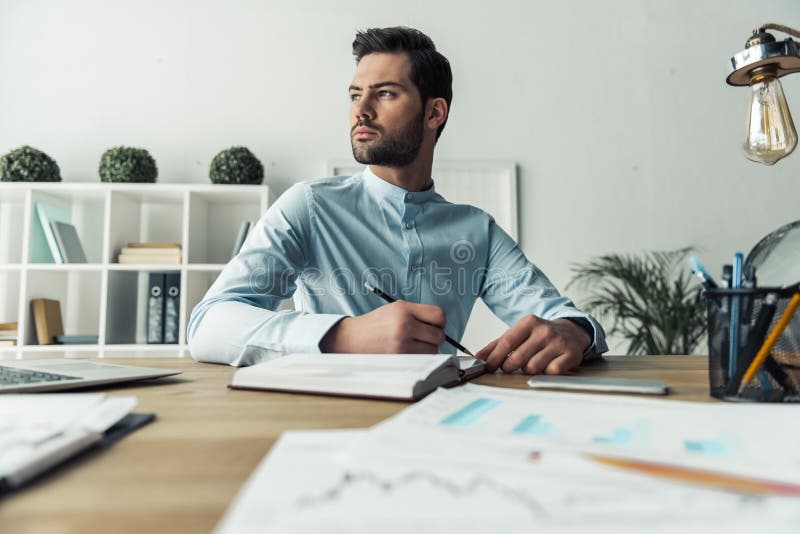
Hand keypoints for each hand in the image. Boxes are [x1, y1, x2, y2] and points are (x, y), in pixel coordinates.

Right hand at [320, 301, 446, 353]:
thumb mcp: (394, 310)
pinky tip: (407, 352)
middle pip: (439, 335)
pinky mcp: (399, 357)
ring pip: (432, 350)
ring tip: (413, 345)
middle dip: (434, 338)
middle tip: (424, 338)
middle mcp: (404, 324)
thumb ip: (417, 314)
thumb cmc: (374, 325)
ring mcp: (401, 343)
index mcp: (403, 309)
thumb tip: (441, 326)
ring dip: (427, 349)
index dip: (440, 322)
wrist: (352, 338)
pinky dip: (419, 357)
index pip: (439, 315)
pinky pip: (422, 359)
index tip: (435, 326)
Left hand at [475, 315, 590, 373]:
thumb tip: (478, 357)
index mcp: (529, 322)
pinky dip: (546, 373)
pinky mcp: (571, 354)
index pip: (507, 342)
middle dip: (509, 367)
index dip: (495, 358)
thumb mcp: (519, 333)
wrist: (571, 332)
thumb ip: (497, 344)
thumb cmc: (539, 336)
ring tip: (532, 363)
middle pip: (518, 358)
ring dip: (528, 370)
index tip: (488, 367)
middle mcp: (545, 330)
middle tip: (509, 368)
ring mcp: (559, 342)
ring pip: (533, 368)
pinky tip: (548, 365)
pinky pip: (550, 372)